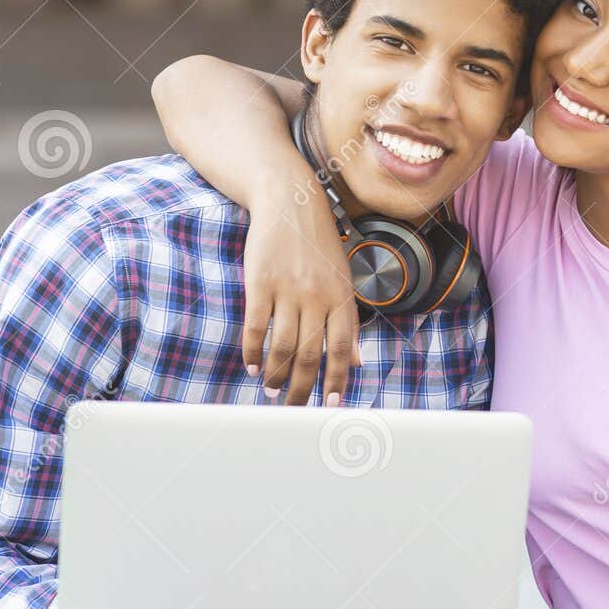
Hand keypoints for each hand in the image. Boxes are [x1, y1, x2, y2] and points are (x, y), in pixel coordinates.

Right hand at [242, 190, 360, 405]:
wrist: (289, 202)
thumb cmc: (318, 245)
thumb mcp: (343, 279)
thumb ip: (348, 321)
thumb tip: (356, 361)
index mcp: (341, 297)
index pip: (341, 349)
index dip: (336, 380)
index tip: (329, 405)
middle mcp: (317, 296)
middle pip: (309, 355)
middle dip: (301, 387)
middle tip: (292, 406)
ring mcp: (287, 290)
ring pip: (282, 347)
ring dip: (276, 374)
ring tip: (271, 389)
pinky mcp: (260, 283)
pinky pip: (256, 327)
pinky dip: (253, 351)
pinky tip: (253, 366)